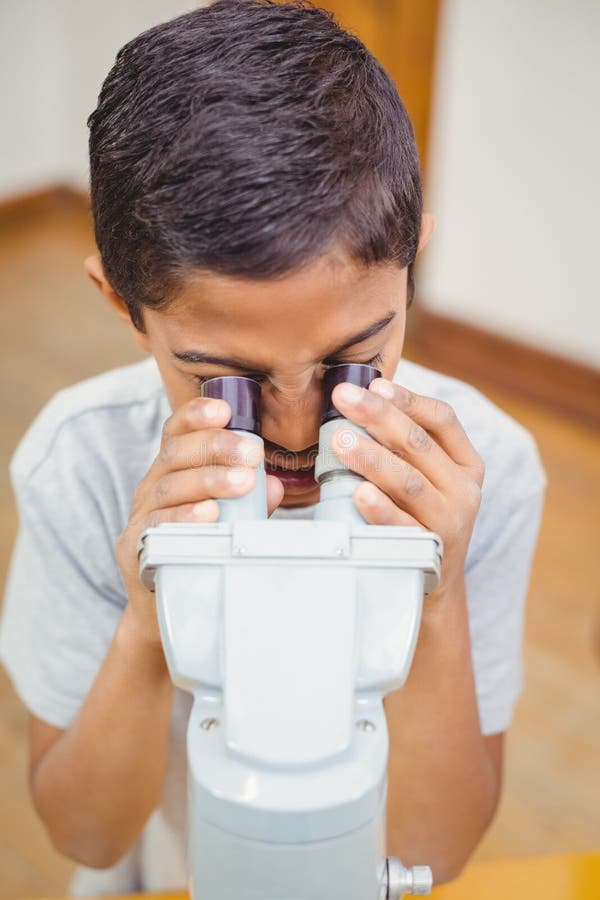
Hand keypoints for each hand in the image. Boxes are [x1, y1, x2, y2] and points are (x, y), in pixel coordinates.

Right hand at [116, 396, 283, 643]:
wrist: (166, 607)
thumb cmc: (201, 550)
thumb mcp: (229, 520)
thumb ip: (250, 502)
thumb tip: (274, 485)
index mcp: (171, 471)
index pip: (176, 432)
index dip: (196, 415)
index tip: (224, 409)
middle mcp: (151, 488)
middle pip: (175, 454)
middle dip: (215, 447)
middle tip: (252, 453)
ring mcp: (139, 518)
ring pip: (168, 488)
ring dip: (207, 481)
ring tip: (242, 483)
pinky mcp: (134, 549)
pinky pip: (156, 527)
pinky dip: (183, 518)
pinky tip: (208, 513)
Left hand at [330, 378, 484, 595]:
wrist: (432, 580)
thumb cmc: (420, 514)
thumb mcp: (428, 477)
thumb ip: (408, 443)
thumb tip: (364, 393)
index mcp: (467, 463)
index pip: (443, 419)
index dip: (408, 399)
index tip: (374, 384)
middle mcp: (465, 490)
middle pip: (419, 444)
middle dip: (378, 416)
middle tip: (342, 397)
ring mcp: (450, 522)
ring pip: (409, 481)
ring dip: (371, 457)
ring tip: (338, 440)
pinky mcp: (428, 551)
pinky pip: (402, 527)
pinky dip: (380, 509)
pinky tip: (358, 493)